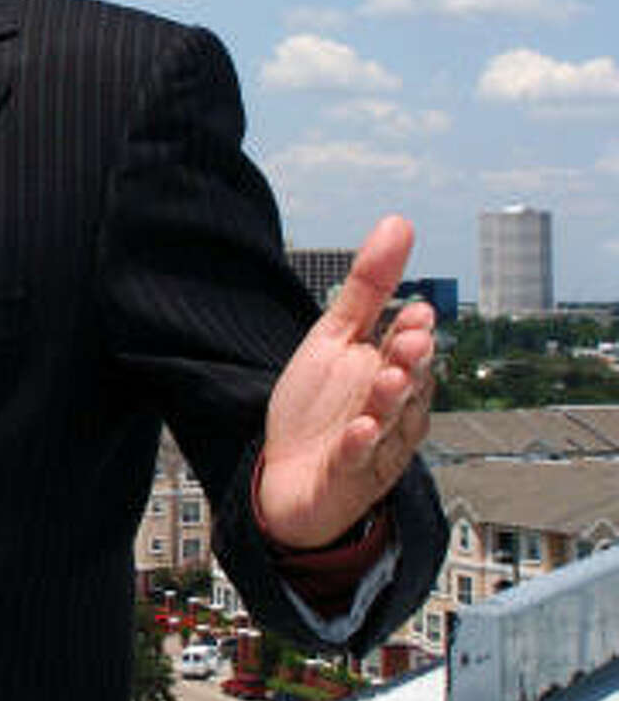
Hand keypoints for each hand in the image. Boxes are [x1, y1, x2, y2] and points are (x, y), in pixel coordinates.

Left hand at [258, 215, 435, 549]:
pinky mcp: (350, 478)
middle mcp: (392, 411)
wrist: (285, 475)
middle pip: (409, 385)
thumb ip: (368, 286)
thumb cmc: (318, 405)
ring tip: (388, 379)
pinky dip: (359, 447)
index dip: (412, 332)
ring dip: (390, 401)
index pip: (409, 349)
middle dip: (410, 363)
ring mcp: (375, 447)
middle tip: (410, 340)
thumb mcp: (335, 337)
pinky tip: (358, 431)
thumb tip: (398, 222)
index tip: (415, 311)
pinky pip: (358, 462)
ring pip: (390, 424)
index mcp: (391, 373)